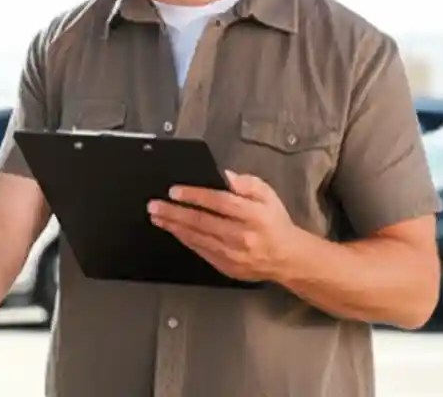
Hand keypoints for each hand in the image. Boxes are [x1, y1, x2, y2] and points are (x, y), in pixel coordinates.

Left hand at [148, 170, 304, 282]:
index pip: (219, 202)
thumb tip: (225, 176)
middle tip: (154, 205)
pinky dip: (184, 239)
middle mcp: (242, 236)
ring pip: (197, 238)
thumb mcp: (268, 195)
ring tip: (157, 216)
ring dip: (174, 227)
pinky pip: (200, 251)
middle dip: (174, 212)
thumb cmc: (274, 222)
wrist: (287, 258)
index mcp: (253, 215)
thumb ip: (247, 183)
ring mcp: (233, 255)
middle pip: (202, 222)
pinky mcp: (226, 267)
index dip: (195, 196)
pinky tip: (173, 230)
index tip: (174, 191)